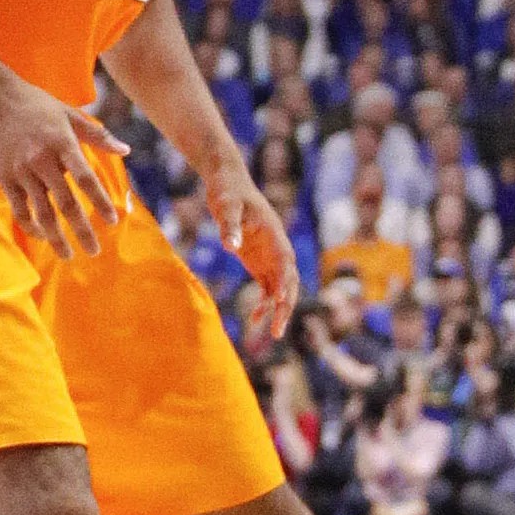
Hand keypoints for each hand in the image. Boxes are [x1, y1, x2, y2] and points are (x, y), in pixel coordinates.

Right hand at [0, 71, 128, 258]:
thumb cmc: (33, 102)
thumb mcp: (68, 113)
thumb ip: (97, 136)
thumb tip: (127, 150)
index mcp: (62, 143)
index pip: (87, 179)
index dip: (101, 202)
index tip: (113, 221)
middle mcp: (42, 159)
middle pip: (66, 203)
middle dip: (82, 231)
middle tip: (94, 251)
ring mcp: (21, 169)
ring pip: (41, 211)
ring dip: (56, 237)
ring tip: (67, 255)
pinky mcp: (3, 174)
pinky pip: (18, 207)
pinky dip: (30, 224)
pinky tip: (41, 234)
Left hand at [204, 154, 299, 336]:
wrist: (226, 182)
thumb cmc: (227, 191)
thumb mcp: (226, 206)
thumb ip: (229, 226)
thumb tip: (230, 247)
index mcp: (274, 234)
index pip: (285, 262)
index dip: (285, 281)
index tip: (281, 300)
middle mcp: (277, 248)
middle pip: (289, 280)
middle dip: (286, 305)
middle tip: (278, 329)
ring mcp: (268, 256)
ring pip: (280, 287)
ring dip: (278, 309)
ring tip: (271, 332)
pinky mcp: (257, 260)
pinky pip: (266, 285)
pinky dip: (264, 302)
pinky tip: (255, 319)